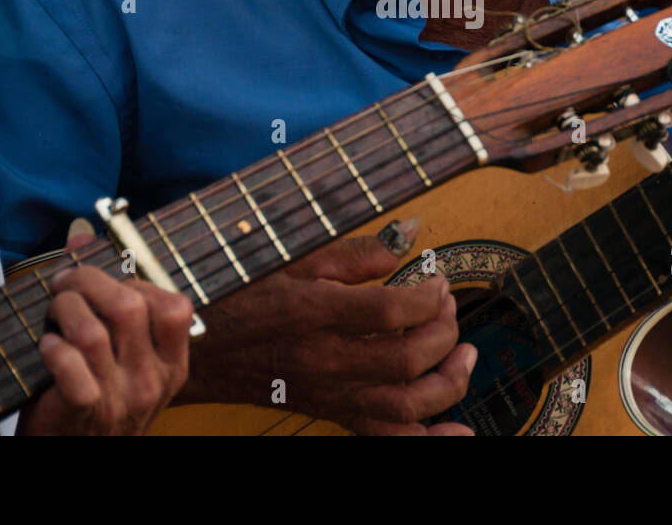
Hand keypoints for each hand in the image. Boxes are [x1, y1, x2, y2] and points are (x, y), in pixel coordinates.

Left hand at [18, 223, 192, 434]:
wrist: (77, 459)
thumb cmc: (97, 405)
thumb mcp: (122, 358)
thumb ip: (110, 297)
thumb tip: (82, 233)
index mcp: (172, 365)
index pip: (175, 307)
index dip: (137, 281)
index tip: (108, 278)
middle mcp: (153, 382)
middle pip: (130, 307)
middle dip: (88, 281)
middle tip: (65, 283)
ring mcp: (121, 400)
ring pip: (93, 331)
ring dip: (63, 311)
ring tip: (52, 313)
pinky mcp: (85, 412)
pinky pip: (70, 366)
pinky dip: (51, 348)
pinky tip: (46, 348)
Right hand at [185, 218, 476, 434]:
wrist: (208, 350)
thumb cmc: (250, 297)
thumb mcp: (298, 260)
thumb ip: (358, 251)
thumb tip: (411, 233)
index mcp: (315, 313)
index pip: (391, 310)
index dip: (428, 295)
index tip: (437, 280)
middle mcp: (325, 360)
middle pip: (406, 358)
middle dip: (443, 330)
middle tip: (448, 307)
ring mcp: (330, 393)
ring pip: (405, 404)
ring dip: (448, 381)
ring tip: (463, 354)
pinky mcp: (332, 413)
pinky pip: (385, 436)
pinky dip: (428, 438)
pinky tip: (458, 431)